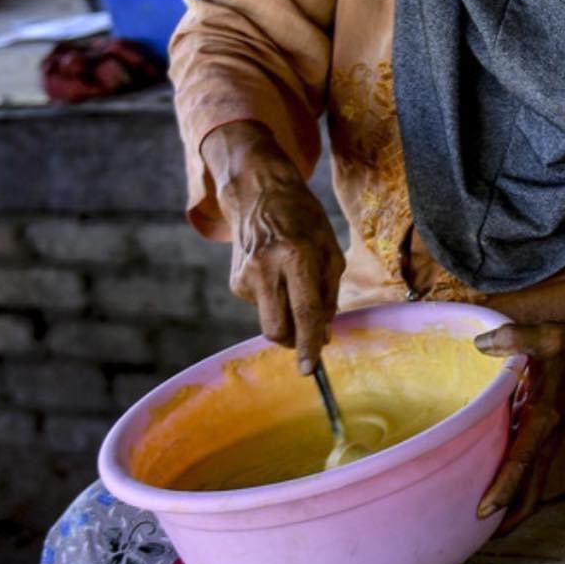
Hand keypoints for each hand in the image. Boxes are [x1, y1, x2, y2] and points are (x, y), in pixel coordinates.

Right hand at [204, 121, 343, 373]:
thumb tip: (323, 333)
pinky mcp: (234, 282)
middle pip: (277, 328)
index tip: (312, 370)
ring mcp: (245, 276)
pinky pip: (261, 307)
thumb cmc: (304, 220)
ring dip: (288, 317)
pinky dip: (275, 301)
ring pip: (269, 320)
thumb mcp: (330, 250)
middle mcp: (266, 268)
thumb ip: (328, 294)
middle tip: (311, 337)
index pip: (304, 311)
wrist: (258, 193)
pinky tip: (278, 276)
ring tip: (295, 286)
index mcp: (297, 256)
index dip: (310, 343)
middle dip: (296, 341)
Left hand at [473, 278, 564, 527]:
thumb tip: (481, 343)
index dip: (504, 487)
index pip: (523, 460)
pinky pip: (530, 468)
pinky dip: (515, 484)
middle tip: (479, 536)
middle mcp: (549, 435)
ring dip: (513, 506)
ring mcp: (550, 438)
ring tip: (484, 525)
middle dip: (510, 515)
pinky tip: (493, 485)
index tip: (483, 510)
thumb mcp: (546, 335)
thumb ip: (514, 338)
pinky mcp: (546, 434)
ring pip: (533, 484)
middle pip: (532, 489)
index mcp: (546, 417)